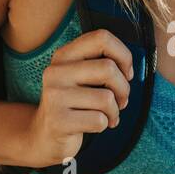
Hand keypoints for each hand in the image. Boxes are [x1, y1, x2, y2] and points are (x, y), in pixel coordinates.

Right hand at [28, 29, 132, 166]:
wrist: (44, 136)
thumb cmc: (75, 104)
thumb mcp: (82, 78)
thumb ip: (102, 65)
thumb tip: (130, 69)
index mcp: (64, 55)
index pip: (101, 37)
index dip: (123, 55)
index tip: (126, 73)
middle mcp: (56, 72)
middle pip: (108, 68)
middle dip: (123, 89)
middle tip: (121, 101)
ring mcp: (55, 96)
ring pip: (107, 98)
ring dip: (115, 111)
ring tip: (108, 116)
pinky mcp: (58, 121)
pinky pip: (99, 120)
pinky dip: (104, 125)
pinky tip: (95, 126)